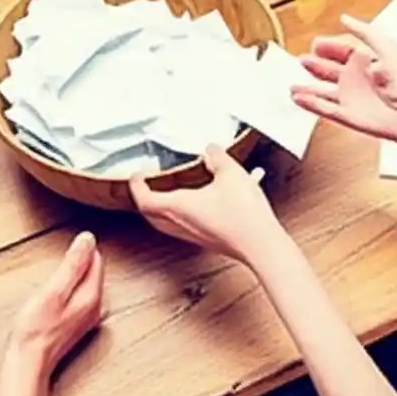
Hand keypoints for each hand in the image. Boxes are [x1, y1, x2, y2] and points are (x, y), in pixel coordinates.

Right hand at [8, 231, 105, 375]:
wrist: (29, 362)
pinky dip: (65, 292)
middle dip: (74, 265)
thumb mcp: (52, 290)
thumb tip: (88, 240)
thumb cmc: (36, 330)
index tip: (62, 256)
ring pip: (84, 283)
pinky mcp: (78, 322)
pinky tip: (51, 300)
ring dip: (68, 278)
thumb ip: (73, 264)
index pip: (96, 259)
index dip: (78, 251)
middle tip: (53, 275)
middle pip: (91, 271)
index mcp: (92, 296)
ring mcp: (88, 316)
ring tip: (50, 288)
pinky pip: (77, 296)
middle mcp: (96, 306)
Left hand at [129, 145, 280, 264]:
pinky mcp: (206, 240)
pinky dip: (178, 216)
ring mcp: (193, 234)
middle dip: (144, 199)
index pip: (144, 198)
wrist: (261, 244)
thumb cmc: (243, 214)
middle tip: (146, 185)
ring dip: (160, 209)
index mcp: (178, 206)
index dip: (136, 186)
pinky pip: (181, 227)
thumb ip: (217, 157)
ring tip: (167, 194)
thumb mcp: (230, 173)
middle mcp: (180, 223)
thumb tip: (211, 151)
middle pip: (150, 214)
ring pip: (164, 223)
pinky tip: (195, 205)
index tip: (136, 175)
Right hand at [290, 14, 396, 142]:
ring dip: (308, 88)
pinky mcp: (348, 116)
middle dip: (315, 65)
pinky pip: (324, 109)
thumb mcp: (387, 46)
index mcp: (368, 61)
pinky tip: (298, 98)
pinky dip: (310, 103)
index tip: (316, 43)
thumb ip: (364, 32)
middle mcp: (358, 80)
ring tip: (293, 85)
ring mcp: (352, 98)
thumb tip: (345, 18)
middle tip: (302, 59)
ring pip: (324, 92)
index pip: (343, 52)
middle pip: (330, 71)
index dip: (329, 47)